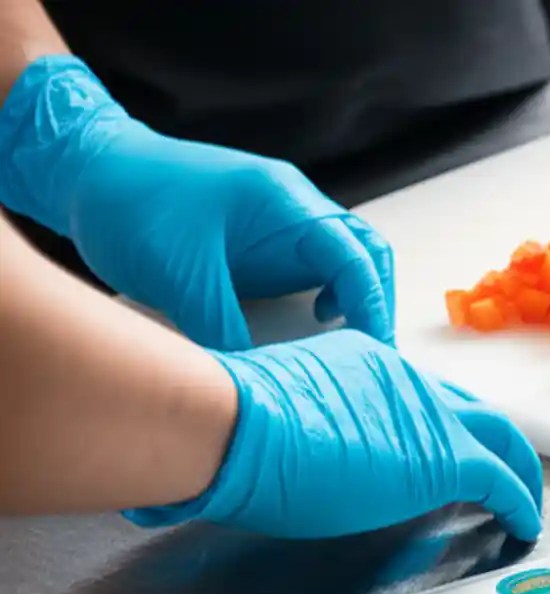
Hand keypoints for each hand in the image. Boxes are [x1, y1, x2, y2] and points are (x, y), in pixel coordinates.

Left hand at [0, 56, 393, 349]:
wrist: (88, 170)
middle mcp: (293, 210)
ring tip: (346, 346)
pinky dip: (326, 299)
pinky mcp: (262, 242)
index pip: (353, 255)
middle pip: (364, 253)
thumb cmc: (131, 204)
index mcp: (283, 203)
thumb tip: (258, 380)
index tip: (375, 350)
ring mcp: (280, 224)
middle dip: (374, 302)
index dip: (371, 305)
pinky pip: (312, 270)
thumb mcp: (177, 276)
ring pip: (343, 261)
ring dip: (353, 300)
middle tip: (369, 354)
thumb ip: (222, 328)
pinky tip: (309, 327)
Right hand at [125, 330, 542, 539]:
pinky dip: (519, 500)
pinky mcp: (442, 457)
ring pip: (498, 434)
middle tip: (502, 467)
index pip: (414, 393)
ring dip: (517, 468)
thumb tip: (275, 459)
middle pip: (467, 406)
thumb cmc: (227, 423)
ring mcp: (427, 413)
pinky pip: (500, 479)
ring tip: (524, 499)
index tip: (433, 444)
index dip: (433, 421)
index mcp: (363, 362)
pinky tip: (524, 523)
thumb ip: (295, 426)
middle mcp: (405, 379)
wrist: (233, 423)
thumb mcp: (270, 413)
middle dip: (490, 437)